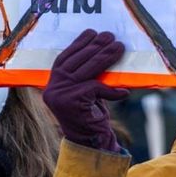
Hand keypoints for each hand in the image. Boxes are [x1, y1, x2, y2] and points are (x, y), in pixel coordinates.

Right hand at [43, 29, 128, 151]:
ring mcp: (61, 96)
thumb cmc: (89, 116)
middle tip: (110, 37)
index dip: (78, 44)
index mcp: (52, 85)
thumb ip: (85, 76)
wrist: (90, 144)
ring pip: (87, 71)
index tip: (91, 32)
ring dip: (106, 57)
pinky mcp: (73, 103)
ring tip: (119, 48)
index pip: (64, 58)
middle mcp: (53, 89)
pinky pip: (96, 88)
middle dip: (96, 47)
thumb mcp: (84, 92)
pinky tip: (123, 92)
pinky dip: (112, 90)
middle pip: (77, 62)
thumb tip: (102, 50)